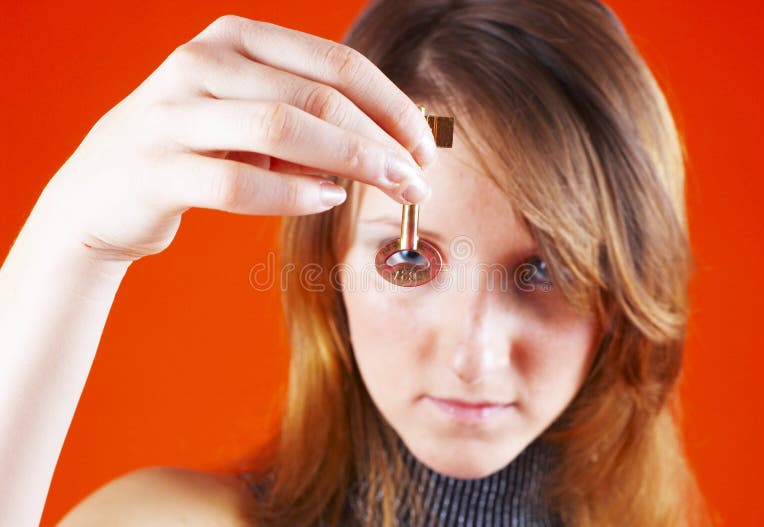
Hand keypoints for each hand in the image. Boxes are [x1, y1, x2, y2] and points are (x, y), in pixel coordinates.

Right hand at [40, 14, 437, 261]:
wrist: (101, 193)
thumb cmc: (196, 152)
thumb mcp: (253, 122)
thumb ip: (311, 123)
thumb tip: (390, 150)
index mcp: (236, 39)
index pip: (337, 63)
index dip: (392, 105)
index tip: (424, 147)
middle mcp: (202, 62)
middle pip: (317, 96)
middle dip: (381, 142)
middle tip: (418, 182)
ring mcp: (174, 112)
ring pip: (283, 129)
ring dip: (351, 163)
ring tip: (388, 190)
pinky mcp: (155, 168)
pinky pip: (237, 182)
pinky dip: (292, 194)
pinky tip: (326, 201)